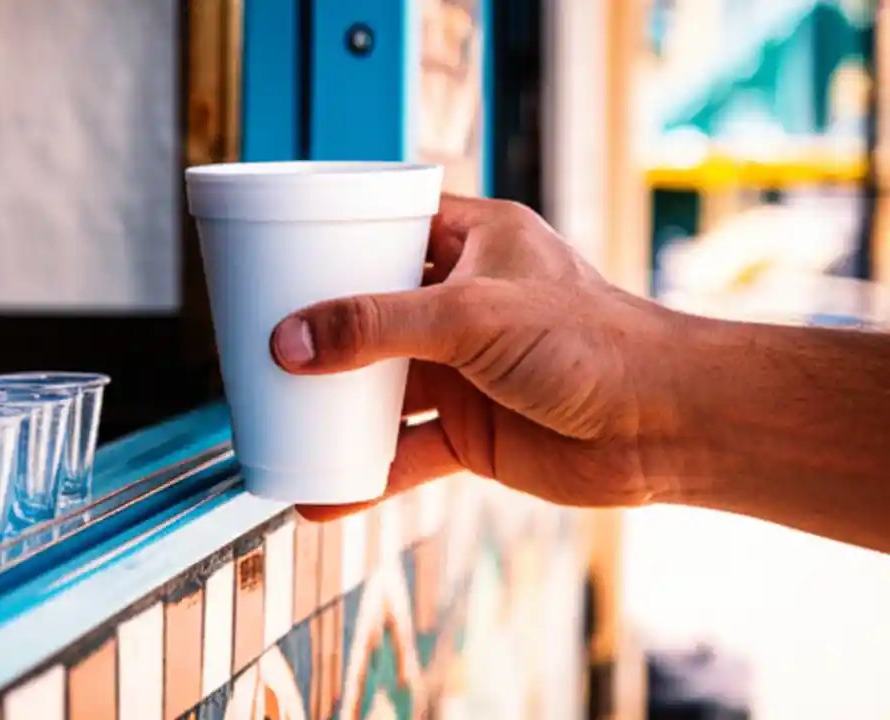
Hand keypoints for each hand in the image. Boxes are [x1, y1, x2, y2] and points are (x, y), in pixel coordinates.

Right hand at [271, 196, 685, 520]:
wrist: (668, 427)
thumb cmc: (593, 343)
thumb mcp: (470, 315)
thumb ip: (376, 326)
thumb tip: (287, 343)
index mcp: (473, 240)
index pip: (386, 223)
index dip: (330, 234)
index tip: (272, 253)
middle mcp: (463, 301)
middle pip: (370, 309)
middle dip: (316, 330)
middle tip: (255, 343)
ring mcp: (465, 368)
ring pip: (379, 385)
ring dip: (331, 406)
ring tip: (269, 418)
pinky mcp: (472, 430)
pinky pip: (403, 451)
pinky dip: (363, 473)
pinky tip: (319, 492)